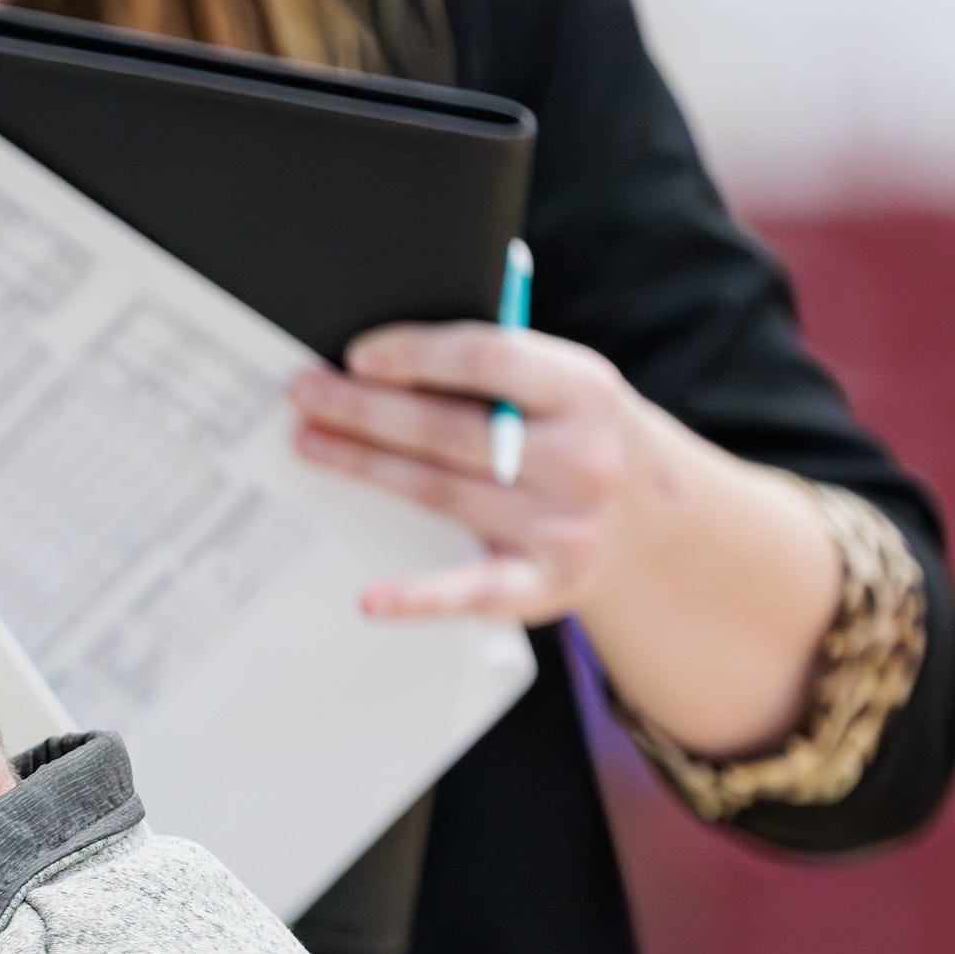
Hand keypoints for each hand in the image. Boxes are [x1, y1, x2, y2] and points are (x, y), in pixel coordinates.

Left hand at [291, 325, 662, 621]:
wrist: (649, 512)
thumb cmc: (574, 431)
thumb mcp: (561, 383)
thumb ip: (495, 366)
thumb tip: (380, 360)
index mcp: (585, 390)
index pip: (489, 360)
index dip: (417, 355)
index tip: (356, 356)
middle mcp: (581, 461)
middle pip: (449, 432)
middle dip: (365, 410)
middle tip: (305, 394)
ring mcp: (565, 528)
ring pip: (441, 493)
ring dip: (366, 467)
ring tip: (309, 443)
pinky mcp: (546, 586)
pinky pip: (472, 591)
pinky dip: (418, 598)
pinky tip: (369, 599)